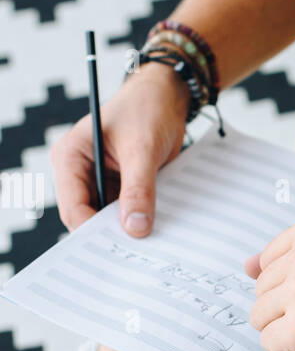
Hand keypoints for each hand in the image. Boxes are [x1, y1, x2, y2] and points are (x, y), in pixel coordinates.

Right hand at [51, 63, 187, 235]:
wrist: (168, 97)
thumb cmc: (147, 108)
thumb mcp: (142, 148)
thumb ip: (139, 188)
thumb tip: (135, 228)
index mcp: (70, 157)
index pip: (73, 206)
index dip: (92, 230)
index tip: (117, 249)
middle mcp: (79, 172)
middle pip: (88, 217)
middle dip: (110, 233)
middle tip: (136, 254)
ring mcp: (100, 181)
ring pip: (109, 218)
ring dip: (128, 229)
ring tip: (150, 245)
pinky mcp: (120, 187)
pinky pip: (127, 212)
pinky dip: (140, 220)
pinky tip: (158, 231)